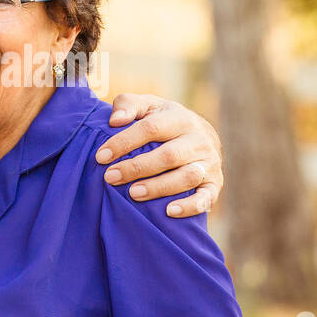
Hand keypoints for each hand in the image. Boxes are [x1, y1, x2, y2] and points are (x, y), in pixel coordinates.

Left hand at [96, 93, 223, 217]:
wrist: (202, 135)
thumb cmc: (165, 121)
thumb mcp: (148, 107)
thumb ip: (128, 105)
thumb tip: (115, 120)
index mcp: (180, 118)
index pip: (151, 128)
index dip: (124, 142)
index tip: (101, 156)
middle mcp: (198, 139)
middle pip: (169, 155)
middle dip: (137, 168)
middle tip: (111, 177)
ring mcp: (209, 163)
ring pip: (187, 176)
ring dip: (159, 187)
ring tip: (133, 194)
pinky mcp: (215, 184)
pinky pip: (206, 198)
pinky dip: (190, 206)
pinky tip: (169, 211)